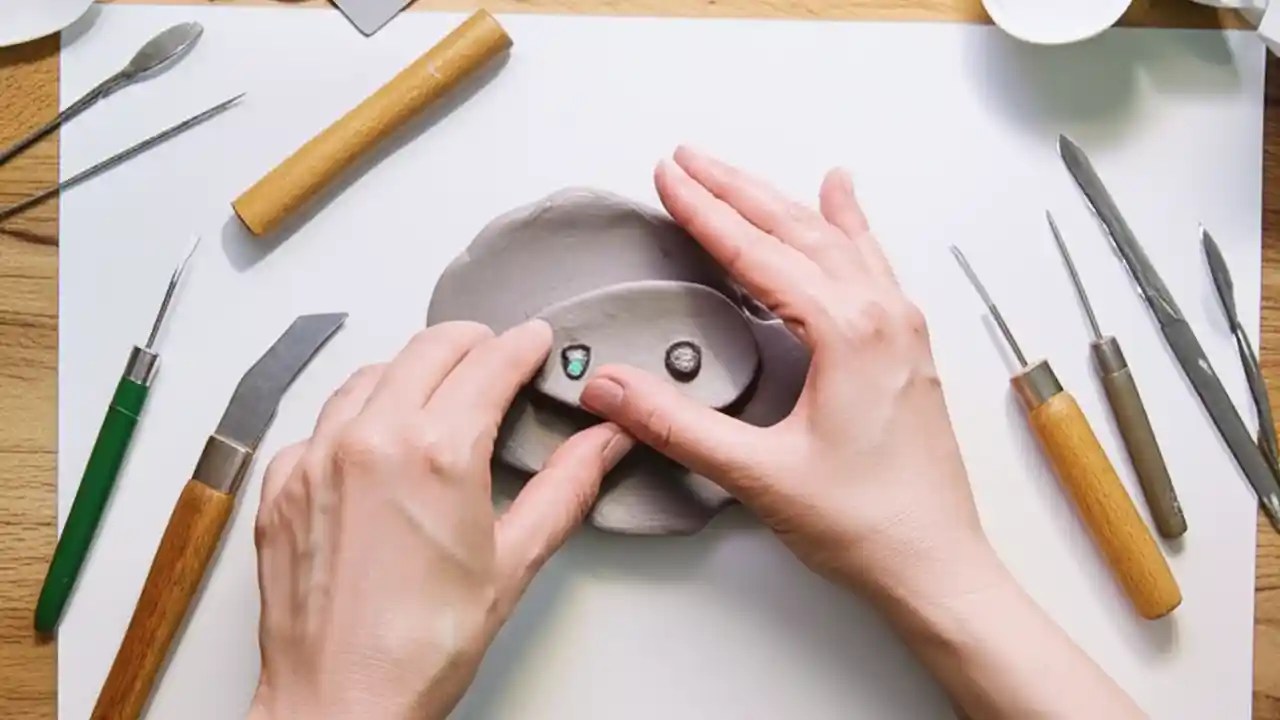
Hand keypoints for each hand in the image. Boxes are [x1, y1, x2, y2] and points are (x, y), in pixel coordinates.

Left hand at [249, 321, 631, 719]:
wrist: (339, 703)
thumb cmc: (421, 649)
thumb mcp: (513, 563)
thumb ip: (564, 488)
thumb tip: (603, 443)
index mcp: (437, 452)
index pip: (490, 363)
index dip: (522, 345)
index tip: (533, 341)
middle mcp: (371, 439)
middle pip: (429, 349)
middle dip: (471, 343)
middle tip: (495, 355)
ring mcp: (316, 457)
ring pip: (370, 375)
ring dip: (412, 370)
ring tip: (438, 393)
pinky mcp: (282, 484)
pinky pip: (322, 422)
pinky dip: (357, 416)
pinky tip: (376, 443)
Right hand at [580, 148, 993, 600]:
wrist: (936, 565)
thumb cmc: (863, 524)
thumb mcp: (758, 475)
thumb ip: (677, 425)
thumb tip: (607, 388)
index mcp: (848, 332)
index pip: (758, 255)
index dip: (704, 213)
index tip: (666, 176)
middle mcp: (882, 315)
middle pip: (796, 229)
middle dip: (736, 189)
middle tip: (687, 158)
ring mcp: (901, 328)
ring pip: (834, 239)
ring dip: (781, 201)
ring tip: (739, 171)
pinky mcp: (906, 347)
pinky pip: (872, 262)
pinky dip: (848, 223)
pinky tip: (842, 197)